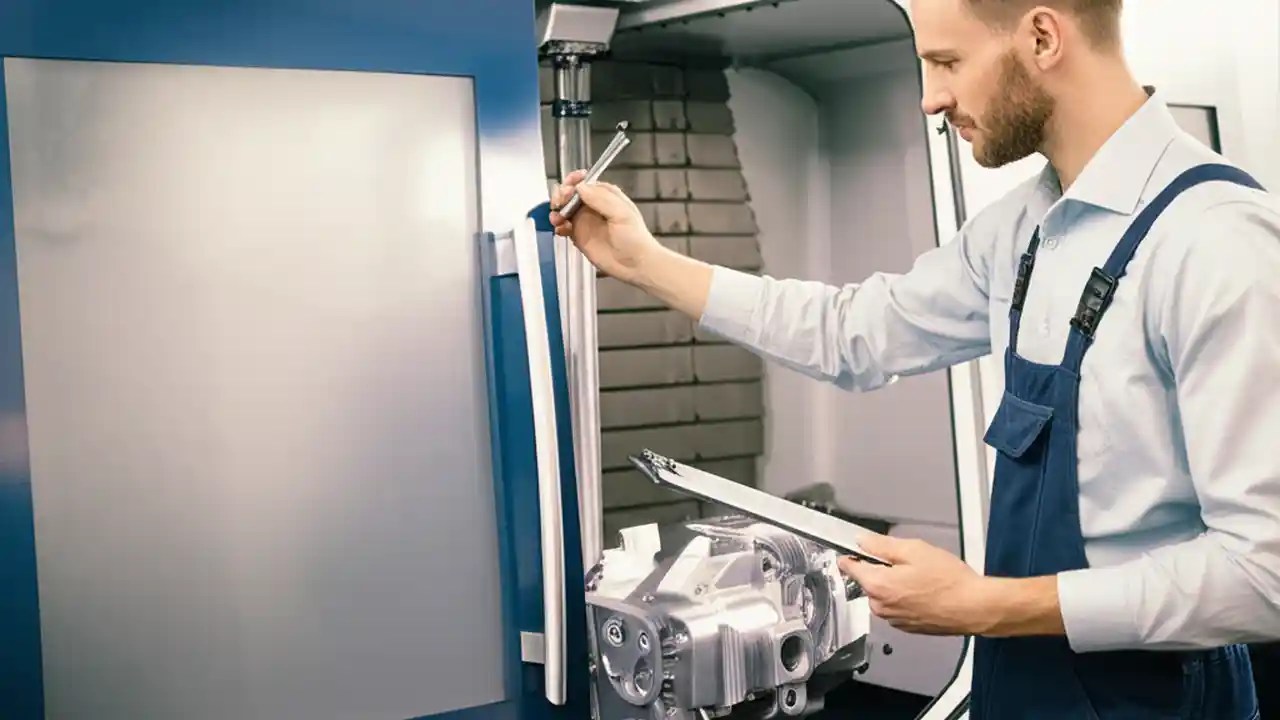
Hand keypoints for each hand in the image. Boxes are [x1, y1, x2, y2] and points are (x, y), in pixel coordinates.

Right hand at [549, 169, 663, 285]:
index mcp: (605, 195)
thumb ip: (601, 199)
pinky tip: (560, 229)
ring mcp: (585, 221)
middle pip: (570, 194)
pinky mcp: (579, 236)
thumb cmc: (635, 238)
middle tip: (559, 203)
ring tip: (557, 218)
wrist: (635, 265)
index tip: (568, 188)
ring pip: (564, 209)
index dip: (573, 183)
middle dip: (561, 195)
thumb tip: (580, 187)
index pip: (584, 182)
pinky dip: (558, 226)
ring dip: (556, 210)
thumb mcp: (622, 213)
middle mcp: (593, 206)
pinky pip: (563, 227)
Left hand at [838, 533, 996, 635]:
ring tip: (919, 577)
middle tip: (905, 561)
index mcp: (878, 585)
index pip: (849, 568)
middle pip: (867, 581)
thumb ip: (882, 545)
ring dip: (893, 584)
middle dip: (879, 569)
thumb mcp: (914, 550)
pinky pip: (896, 607)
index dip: (850, 555)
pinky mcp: (906, 626)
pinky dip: (904, 598)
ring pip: (882, 595)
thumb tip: (862, 541)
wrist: (974, 608)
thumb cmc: (949, 581)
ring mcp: (893, 619)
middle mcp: (881, 606)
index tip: (852, 549)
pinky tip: (924, 591)